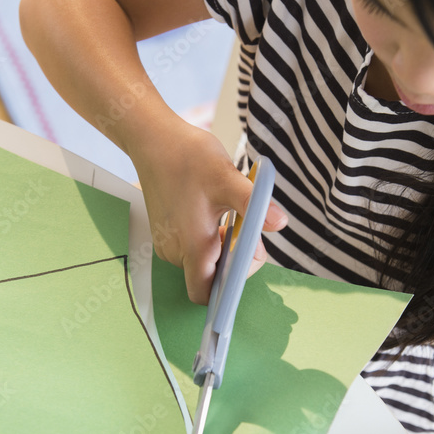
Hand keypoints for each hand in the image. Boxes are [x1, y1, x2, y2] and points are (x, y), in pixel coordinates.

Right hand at [129, 122, 286, 303]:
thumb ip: (255, 206)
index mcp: (191, 246)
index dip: (231, 286)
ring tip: (227, 212)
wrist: (153, 139)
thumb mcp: (228, 179)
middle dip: (232, 258)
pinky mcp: (166, 232)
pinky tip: (213, 209)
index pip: (207, 294)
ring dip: (222, 245)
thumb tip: (279, 223)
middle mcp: (175, 251)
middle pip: (210, 276)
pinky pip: (191, 247)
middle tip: (241, 225)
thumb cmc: (187, 158)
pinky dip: (208, 236)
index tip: (246, 255)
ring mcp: (168, 242)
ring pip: (202, 260)